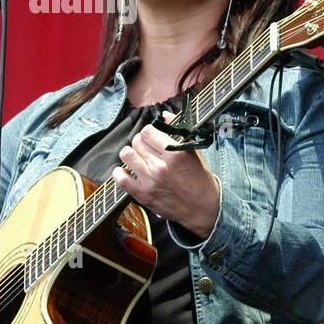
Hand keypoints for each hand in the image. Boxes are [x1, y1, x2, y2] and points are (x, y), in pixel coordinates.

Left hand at [112, 111, 220, 238]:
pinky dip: (120, 172)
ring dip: (130, 154)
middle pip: (137, 142)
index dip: (149, 132)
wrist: (203, 208)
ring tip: (137, 158)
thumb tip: (165, 115)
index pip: (148, 131)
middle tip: (147, 148)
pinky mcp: (142, 194)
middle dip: (141, 142)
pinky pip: (120, 178)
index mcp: (175, 153)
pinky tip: (127, 171)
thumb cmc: (200, 180)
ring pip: (126, 155)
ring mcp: (150, 180)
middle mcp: (160, 166)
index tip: (152, 136)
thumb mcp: (194, 153)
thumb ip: (178, 132)